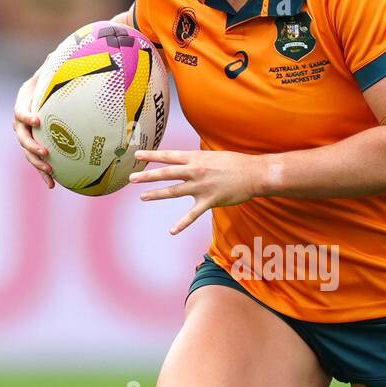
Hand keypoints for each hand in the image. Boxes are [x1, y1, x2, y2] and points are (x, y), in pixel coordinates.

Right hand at [12, 65, 54, 188]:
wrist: (54, 86)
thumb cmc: (56, 74)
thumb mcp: (57, 66)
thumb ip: (58, 62)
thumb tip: (61, 51)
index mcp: (25, 99)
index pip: (20, 110)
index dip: (26, 116)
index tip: (38, 120)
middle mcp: (22, 119)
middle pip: (21, 135)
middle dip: (31, 145)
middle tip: (45, 151)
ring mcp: (28, 133)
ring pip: (27, 151)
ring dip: (36, 162)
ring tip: (50, 171)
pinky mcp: (37, 144)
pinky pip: (37, 160)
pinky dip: (43, 173)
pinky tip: (52, 185)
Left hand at [129, 149, 261, 234]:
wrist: (254, 174)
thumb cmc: (236, 163)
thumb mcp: (213, 156)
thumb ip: (198, 159)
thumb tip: (187, 161)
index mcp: (195, 158)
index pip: (168, 156)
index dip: (151, 156)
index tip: (136, 155)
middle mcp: (195, 171)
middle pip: (165, 173)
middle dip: (146, 176)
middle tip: (131, 178)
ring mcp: (201, 186)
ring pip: (173, 191)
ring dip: (156, 194)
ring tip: (142, 197)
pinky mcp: (209, 201)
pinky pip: (192, 214)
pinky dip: (181, 224)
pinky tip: (172, 231)